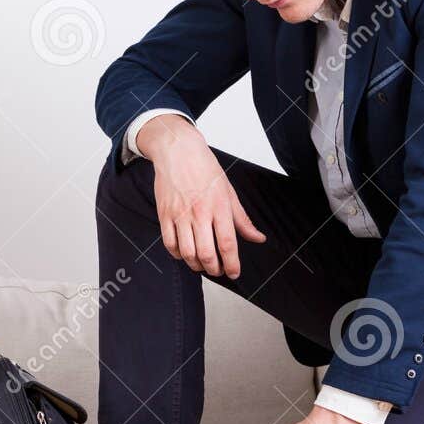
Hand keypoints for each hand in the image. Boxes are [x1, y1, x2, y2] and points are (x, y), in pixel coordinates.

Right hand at [137, 115, 265, 277]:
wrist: (178, 150)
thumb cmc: (204, 168)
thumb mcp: (229, 192)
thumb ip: (242, 219)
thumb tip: (258, 238)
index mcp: (219, 207)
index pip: (228, 243)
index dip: (232, 263)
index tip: (234, 273)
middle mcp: (199, 213)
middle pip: (207, 253)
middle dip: (214, 269)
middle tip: (218, 270)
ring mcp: (180, 215)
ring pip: (188, 253)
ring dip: (197, 265)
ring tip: (203, 265)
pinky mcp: (165, 215)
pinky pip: (170, 244)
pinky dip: (178, 255)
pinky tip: (186, 254)